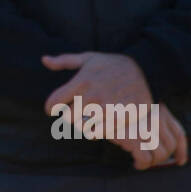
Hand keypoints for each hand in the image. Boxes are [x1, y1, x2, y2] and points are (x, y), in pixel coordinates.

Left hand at [42, 51, 188, 169]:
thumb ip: (64, 60)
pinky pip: (100, 133)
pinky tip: (99, 124)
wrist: (147, 71)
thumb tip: (44, 59)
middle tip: (72, 115)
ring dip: (82, 126)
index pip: (54, 102)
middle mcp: (93, 96)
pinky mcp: (120, 119)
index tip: (52, 109)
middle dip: (67, 117)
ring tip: (86, 120)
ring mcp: (107, 109)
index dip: (50, 108)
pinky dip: (97, 131)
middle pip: (68, 119)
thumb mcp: (89, 58)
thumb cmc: (113, 65)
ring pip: (83, 128)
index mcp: (81, 81)